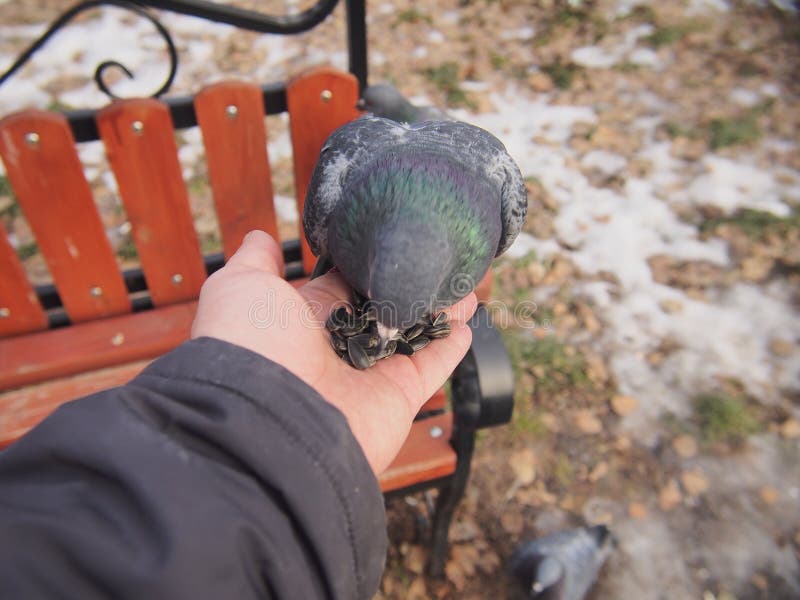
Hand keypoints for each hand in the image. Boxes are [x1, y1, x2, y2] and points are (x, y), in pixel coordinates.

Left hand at [191, 230, 476, 473]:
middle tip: (438, 259)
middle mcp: (340, 346)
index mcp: (306, 319)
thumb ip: (256, 261)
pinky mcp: (398, 396)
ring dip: (440, 311)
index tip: (393, 239)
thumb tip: (261, 237)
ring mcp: (371, 373)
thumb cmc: (252, 346)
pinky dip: (451, 348)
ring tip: (465, 284)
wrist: (269, 421)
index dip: (369, 264)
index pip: (346, 284)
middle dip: (409, 286)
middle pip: (385, 308)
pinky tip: (468, 325)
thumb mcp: (240, 288)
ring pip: (413, 334)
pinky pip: (431, 368)